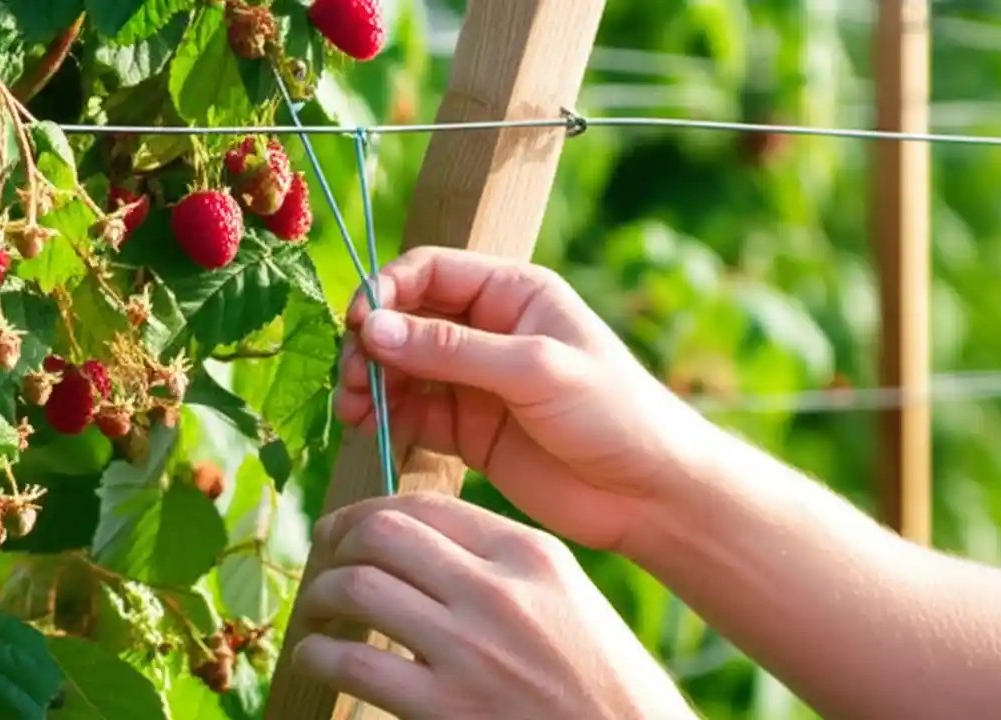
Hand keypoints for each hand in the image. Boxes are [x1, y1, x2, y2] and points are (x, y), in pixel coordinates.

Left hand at [291, 493, 695, 719]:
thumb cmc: (602, 681)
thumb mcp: (567, 597)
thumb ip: (502, 564)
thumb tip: (421, 544)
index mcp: (531, 555)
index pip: (425, 506)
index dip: (368, 510)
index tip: (346, 528)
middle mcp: (498, 592)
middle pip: (383, 534)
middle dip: (338, 543)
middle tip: (324, 562)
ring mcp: (470, 652)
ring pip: (358, 588)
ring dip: (319, 596)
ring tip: (314, 612)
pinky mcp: (447, 711)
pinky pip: (353, 664)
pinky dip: (318, 654)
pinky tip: (318, 657)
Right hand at [336, 246, 713, 550]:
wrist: (650, 494)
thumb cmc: (612, 413)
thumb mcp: (534, 370)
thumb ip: (451, 349)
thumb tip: (373, 328)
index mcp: (512, 293)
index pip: (429, 271)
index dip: (386, 291)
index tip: (358, 324)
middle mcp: (487, 329)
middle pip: (404, 320)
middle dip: (371, 345)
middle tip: (351, 380)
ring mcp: (475, 381)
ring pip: (400, 369)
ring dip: (369, 383)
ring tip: (352, 410)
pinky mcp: (468, 429)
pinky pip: (412, 413)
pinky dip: (385, 417)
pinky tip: (369, 429)